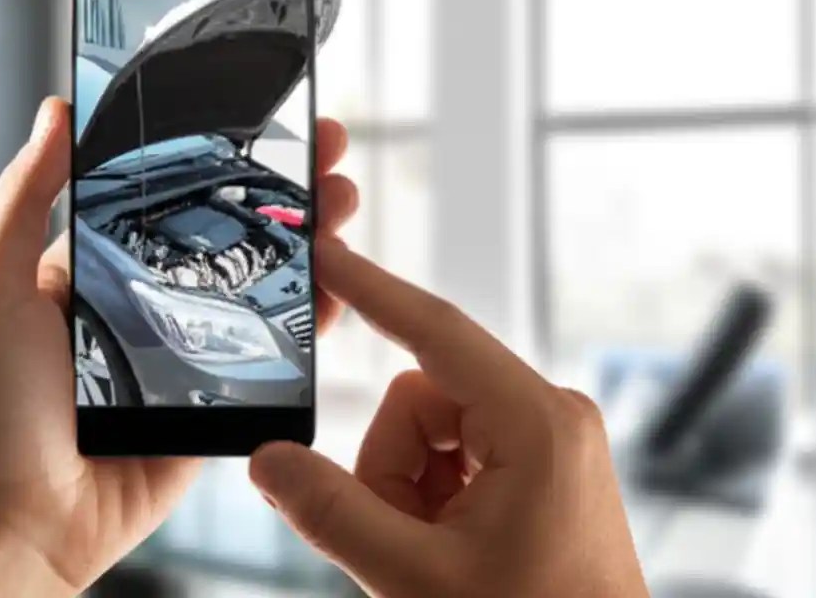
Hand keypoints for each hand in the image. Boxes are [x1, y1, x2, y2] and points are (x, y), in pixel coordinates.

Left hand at [0, 98, 359, 596]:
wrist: (23, 512)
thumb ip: (25, 197)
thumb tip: (55, 111)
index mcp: (96, 264)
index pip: (168, 190)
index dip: (216, 151)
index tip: (260, 113)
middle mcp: (146, 300)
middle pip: (228, 229)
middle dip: (281, 184)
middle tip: (327, 145)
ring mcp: (186, 349)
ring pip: (260, 283)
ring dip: (309, 239)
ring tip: (344, 197)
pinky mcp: (216, 401)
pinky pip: (272, 353)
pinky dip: (313, 318)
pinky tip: (342, 284)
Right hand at [249, 239, 647, 597]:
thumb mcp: (415, 580)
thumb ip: (330, 514)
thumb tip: (268, 461)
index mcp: (535, 424)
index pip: (432, 332)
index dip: (371, 289)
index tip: (327, 251)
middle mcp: (547, 418)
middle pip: (418, 401)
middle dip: (389, 468)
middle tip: (403, 543)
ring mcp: (545, 444)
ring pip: (427, 434)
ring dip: (405, 493)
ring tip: (430, 558)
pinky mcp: (538, 470)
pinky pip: (451, 459)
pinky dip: (428, 502)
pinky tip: (448, 554)